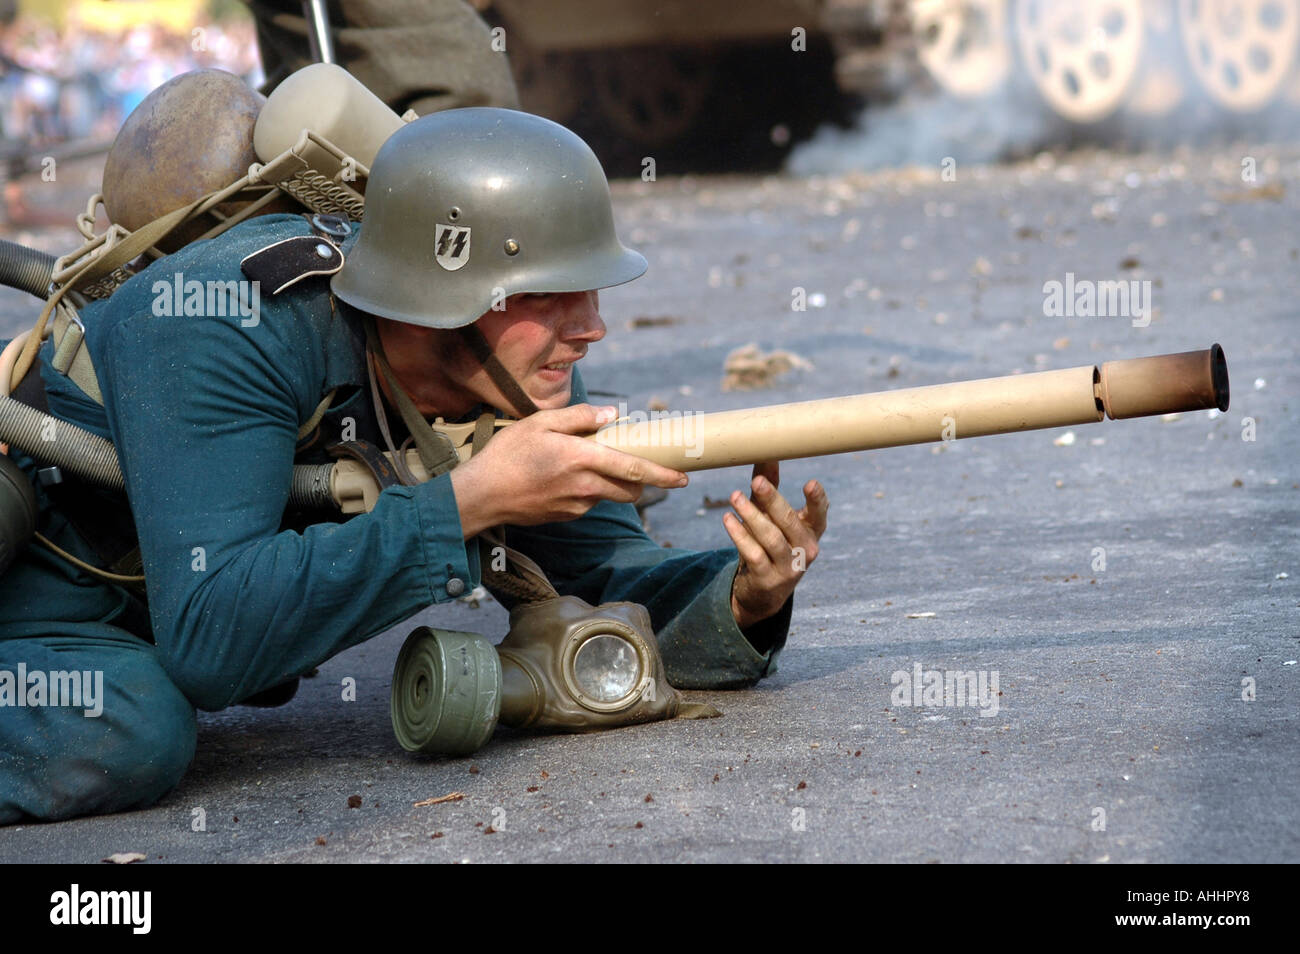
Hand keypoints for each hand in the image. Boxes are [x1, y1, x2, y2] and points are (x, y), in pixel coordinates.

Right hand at [449, 404, 688, 536]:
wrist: (482, 495)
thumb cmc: (508, 454)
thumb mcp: (540, 423)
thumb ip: (579, 417)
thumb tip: (612, 415)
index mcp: (582, 459)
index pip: (633, 469)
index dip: (663, 475)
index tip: (684, 478)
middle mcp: (585, 486)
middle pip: (631, 490)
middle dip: (645, 483)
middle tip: (646, 468)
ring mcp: (576, 505)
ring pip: (610, 496)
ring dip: (613, 485)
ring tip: (591, 466)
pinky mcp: (566, 517)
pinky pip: (589, 503)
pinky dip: (590, 491)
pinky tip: (566, 479)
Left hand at [724, 461, 828, 629]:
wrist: (763, 592)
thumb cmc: (770, 544)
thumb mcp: (773, 517)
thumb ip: (770, 487)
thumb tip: (766, 454)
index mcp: (812, 532)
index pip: (820, 514)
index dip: (817, 500)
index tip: (811, 483)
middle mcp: (806, 550)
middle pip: (789, 521)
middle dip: (772, 500)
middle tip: (757, 481)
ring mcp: (788, 567)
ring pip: (770, 537)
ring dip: (751, 516)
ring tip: (734, 497)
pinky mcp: (768, 579)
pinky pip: (753, 554)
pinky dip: (740, 536)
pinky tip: (728, 520)